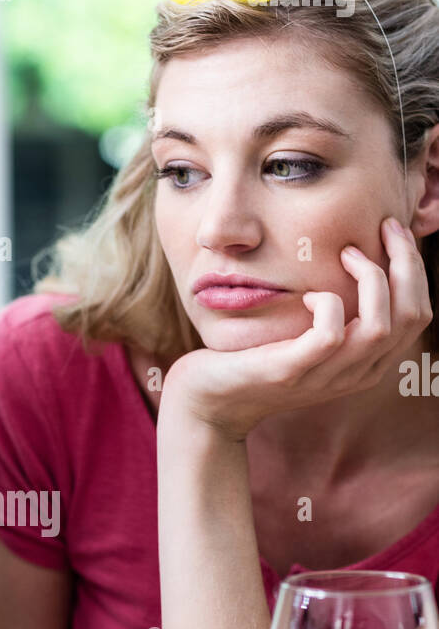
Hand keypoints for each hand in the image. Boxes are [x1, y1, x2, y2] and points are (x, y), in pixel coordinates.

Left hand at [161, 218, 431, 441]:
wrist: (210, 401)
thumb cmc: (258, 357)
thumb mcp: (309, 336)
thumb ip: (340, 313)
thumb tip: (361, 256)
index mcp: (367, 363)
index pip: (417, 315)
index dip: (414, 269)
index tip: (391, 231)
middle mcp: (355, 374)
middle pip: (409, 317)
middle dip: (405, 263)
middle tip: (384, 227)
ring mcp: (324, 377)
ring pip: (379, 327)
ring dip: (370, 279)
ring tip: (346, 253)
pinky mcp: (290, 372)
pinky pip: (330, 335)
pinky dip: (327, 304)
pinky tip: (308, 295)